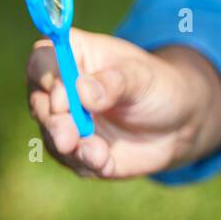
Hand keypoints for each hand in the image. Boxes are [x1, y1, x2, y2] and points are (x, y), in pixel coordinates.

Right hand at [26, 28, 220, 178]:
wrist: (181, 123)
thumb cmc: (159, 86)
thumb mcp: (144, 77)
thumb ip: (115, 82)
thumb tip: (81, 90)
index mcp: (74, 57)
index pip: (43, 60)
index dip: (47, 77)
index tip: (62, 96)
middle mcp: (62, 91)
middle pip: (40, 102)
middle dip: (53, 120)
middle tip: (68, 135)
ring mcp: (68, 123)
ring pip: (52, 136)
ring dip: (69, 146)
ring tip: (95, 152)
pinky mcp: (79, 152)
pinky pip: (74, 160)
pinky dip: (86, 162)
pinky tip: (103, 161)